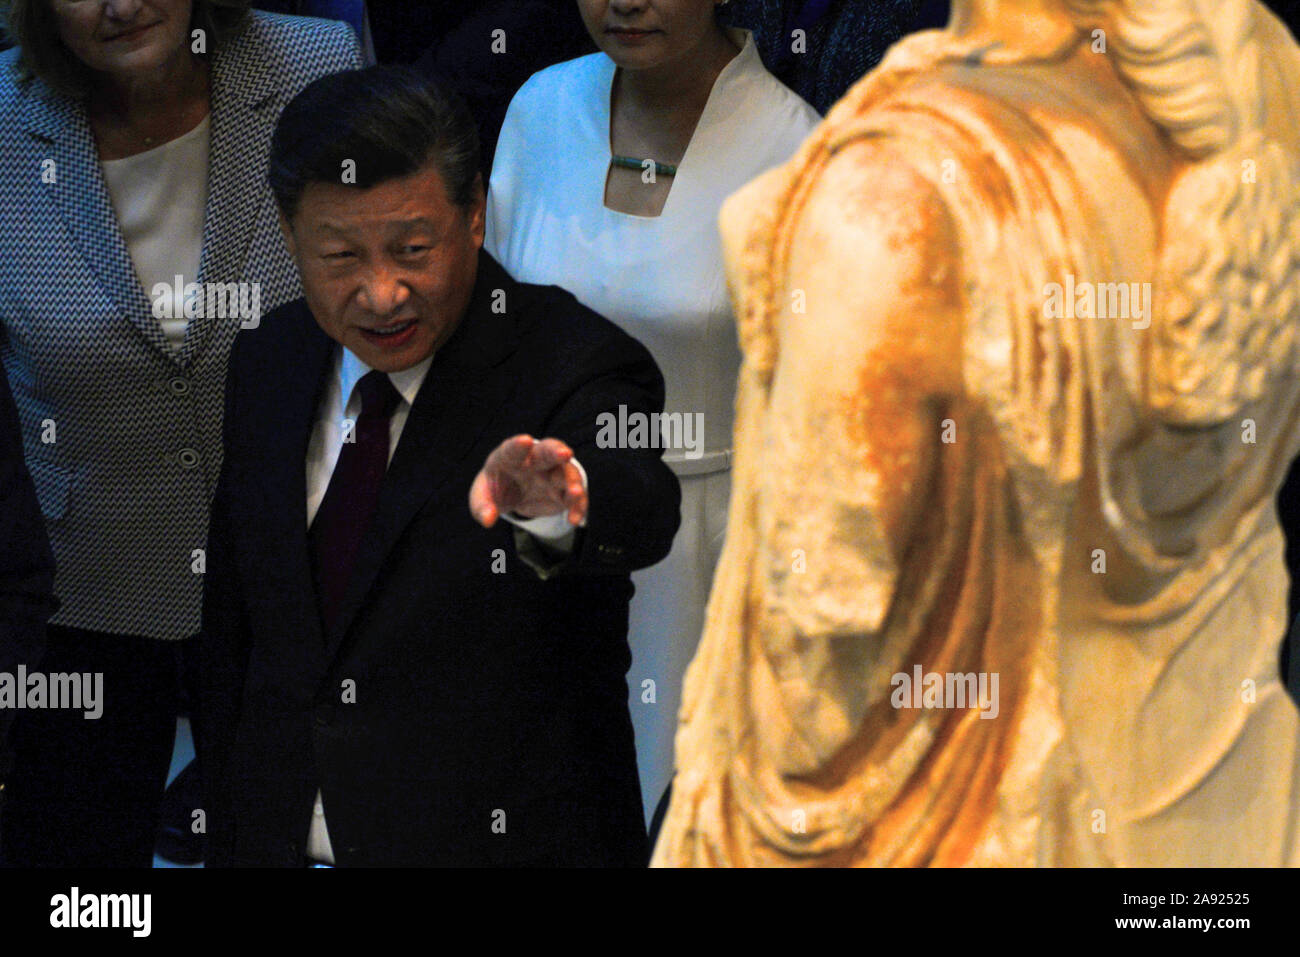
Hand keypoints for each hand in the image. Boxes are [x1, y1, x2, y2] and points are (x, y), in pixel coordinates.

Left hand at [469, 435, 586, 527]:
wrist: (514, 491)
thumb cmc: (496, 487)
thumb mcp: (483, 496)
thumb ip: (482, 507)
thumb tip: (488, 519)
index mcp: (510, 457)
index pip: (513, 449)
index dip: (519, 445)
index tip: (525, 440)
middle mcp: (535, 460)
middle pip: (547, 452)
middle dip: (556, 452)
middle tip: (565, 453)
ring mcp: (552, 474)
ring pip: (566, 473)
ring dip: (572, 482)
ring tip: (575, 493)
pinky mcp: (563, 491)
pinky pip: (574, 497)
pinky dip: (577, 506)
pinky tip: (575, 519)